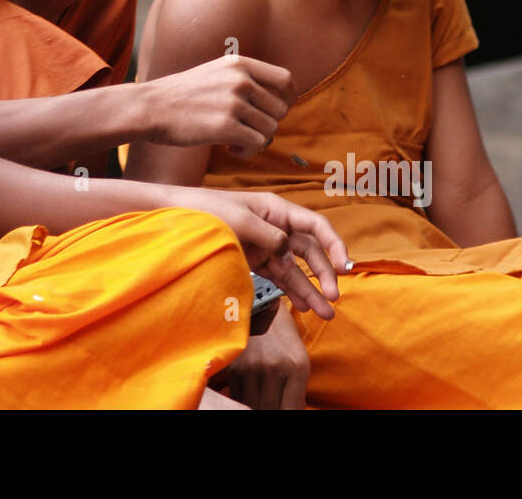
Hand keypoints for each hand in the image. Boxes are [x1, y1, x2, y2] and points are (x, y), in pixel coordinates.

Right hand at [140, 55, 297, 155]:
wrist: (149, 107)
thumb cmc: (181, 95)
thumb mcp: (215, 72)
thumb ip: (244, 79)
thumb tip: (278, 101)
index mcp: (240, 64)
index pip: (286, 79)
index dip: (288, 99)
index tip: (276, 112)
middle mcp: (241, 79)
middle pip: (281, 109)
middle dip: (269, 124)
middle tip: (248, 130)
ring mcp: (234, 102)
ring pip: (271, 129)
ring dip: (257, 140)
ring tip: (235, 141)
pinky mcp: (226, 126)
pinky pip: (257, 144)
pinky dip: (248, 151)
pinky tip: (231, 149)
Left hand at [167, 186, 351, 317]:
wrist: (177, 219)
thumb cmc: (206, 211)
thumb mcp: (238, 219)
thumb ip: (268, 235)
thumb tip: (289, 250)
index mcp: (277, 209)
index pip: (315, 225)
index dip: (334, 244)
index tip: (344, 266)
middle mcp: (277, 227)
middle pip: (310, 251)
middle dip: (324, 274)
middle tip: (333, 298)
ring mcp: (267, 245)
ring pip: (296, 269)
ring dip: (311, 289)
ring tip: (325, 313)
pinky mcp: (255, 261)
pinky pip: (279, 277)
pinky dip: (292, 291)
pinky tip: (304, 306)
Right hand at [212, 303, 308, 409]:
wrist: (259, 308)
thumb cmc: (284, 338)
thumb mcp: (299, 361)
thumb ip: (296, 393)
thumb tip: (290, 413)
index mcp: (297, 368)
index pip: (291, 412)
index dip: (288, 417)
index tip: (284, 411)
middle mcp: (274, 369)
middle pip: (270, 412)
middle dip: (272, 412)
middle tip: (272, 406)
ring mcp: (252, 368)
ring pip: (252, 408)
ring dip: (256, 408)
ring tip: (261, 402)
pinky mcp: (234, 368)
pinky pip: (237, 398)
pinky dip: (242, 403)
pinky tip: (250, 398)